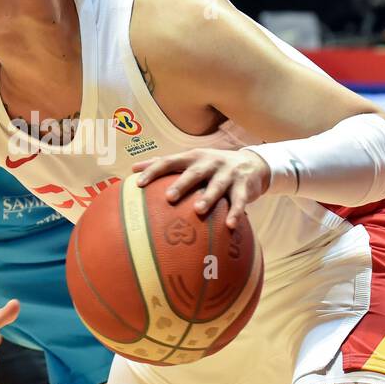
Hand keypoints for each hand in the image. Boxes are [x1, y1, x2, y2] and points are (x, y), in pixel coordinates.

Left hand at [132, 147, 270, 227]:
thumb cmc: (211, 166)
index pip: (169, 161)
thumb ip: (163, 164)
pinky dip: (235, 213)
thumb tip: (132, 168)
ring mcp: (228, 174)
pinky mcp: (244, 187)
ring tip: (198, 210)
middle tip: (169, 197)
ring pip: (217, 186)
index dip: (154, 171)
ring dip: (208, 197)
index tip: (138, 183)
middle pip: (194, 173)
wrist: (252, 163)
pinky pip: (239, 201)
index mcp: (193, 157)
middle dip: (182, 184)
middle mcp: (210, 163)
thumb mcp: (190, 161)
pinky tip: (230, 225)